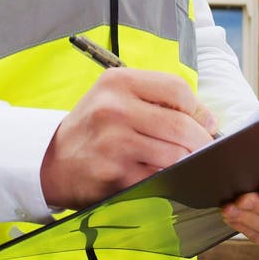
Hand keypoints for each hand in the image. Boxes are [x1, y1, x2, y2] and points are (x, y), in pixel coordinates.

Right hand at [40, 68, 217, 210]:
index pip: (177, 89)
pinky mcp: (116, 176)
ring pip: (175, 154)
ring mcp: (115, 144)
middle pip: (181, 124)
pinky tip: (163, 173)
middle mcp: (115, 109)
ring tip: (183, 160)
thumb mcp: (115, 95)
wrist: (52, 159)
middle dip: (201, 140)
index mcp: (119, 82)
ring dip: (187, 161)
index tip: (204, 121)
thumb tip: (206, 118)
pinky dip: (169, 177)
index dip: (198, 107)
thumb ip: (156, 98)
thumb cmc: (93, 125)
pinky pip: (160, 177)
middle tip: (204, 147)